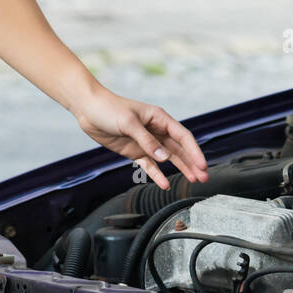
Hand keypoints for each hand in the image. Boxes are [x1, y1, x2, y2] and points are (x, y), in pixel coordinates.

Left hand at [74, 87, 209, 189]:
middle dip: (192, 162)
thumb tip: (164, 157)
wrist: (89, 109)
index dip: (194, 151)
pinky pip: (149, 165)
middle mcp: (156, 130)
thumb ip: (147, 140)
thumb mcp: (128, 122)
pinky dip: (157, 175)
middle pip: (179, 149)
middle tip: (204, 177)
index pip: (183, 136)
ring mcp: (146, 142)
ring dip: (181, 169)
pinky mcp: (135, 151)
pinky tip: (165, 184)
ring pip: (168, 158)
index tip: (202, 165)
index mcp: (159, 118)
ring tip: (194, 180)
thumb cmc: (109, 108)